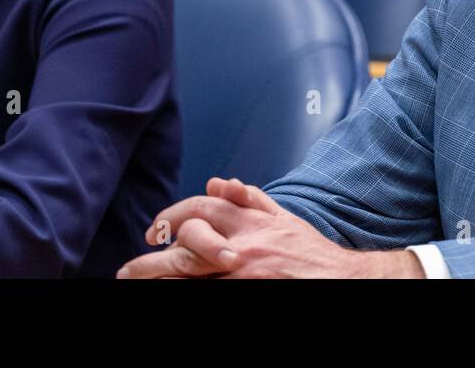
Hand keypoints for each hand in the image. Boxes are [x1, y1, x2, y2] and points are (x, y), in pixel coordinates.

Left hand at [117, 177, 422, 278]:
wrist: (345, 280)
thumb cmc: (312, 253)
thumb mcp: (283, 217)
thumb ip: (250, 199)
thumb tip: (218, 182)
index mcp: (251, 221)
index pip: (202, 207)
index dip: (173, 215)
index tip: (155, 231)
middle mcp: (245, 244)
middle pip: (188, 242)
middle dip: (154, 257)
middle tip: (130, 268)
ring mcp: (246, 272)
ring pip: (193, 269)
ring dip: (160, 275)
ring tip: (134, 281)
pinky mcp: (252, 290)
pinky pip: (210, 289)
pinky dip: (191, 288)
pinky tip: (172, 291)